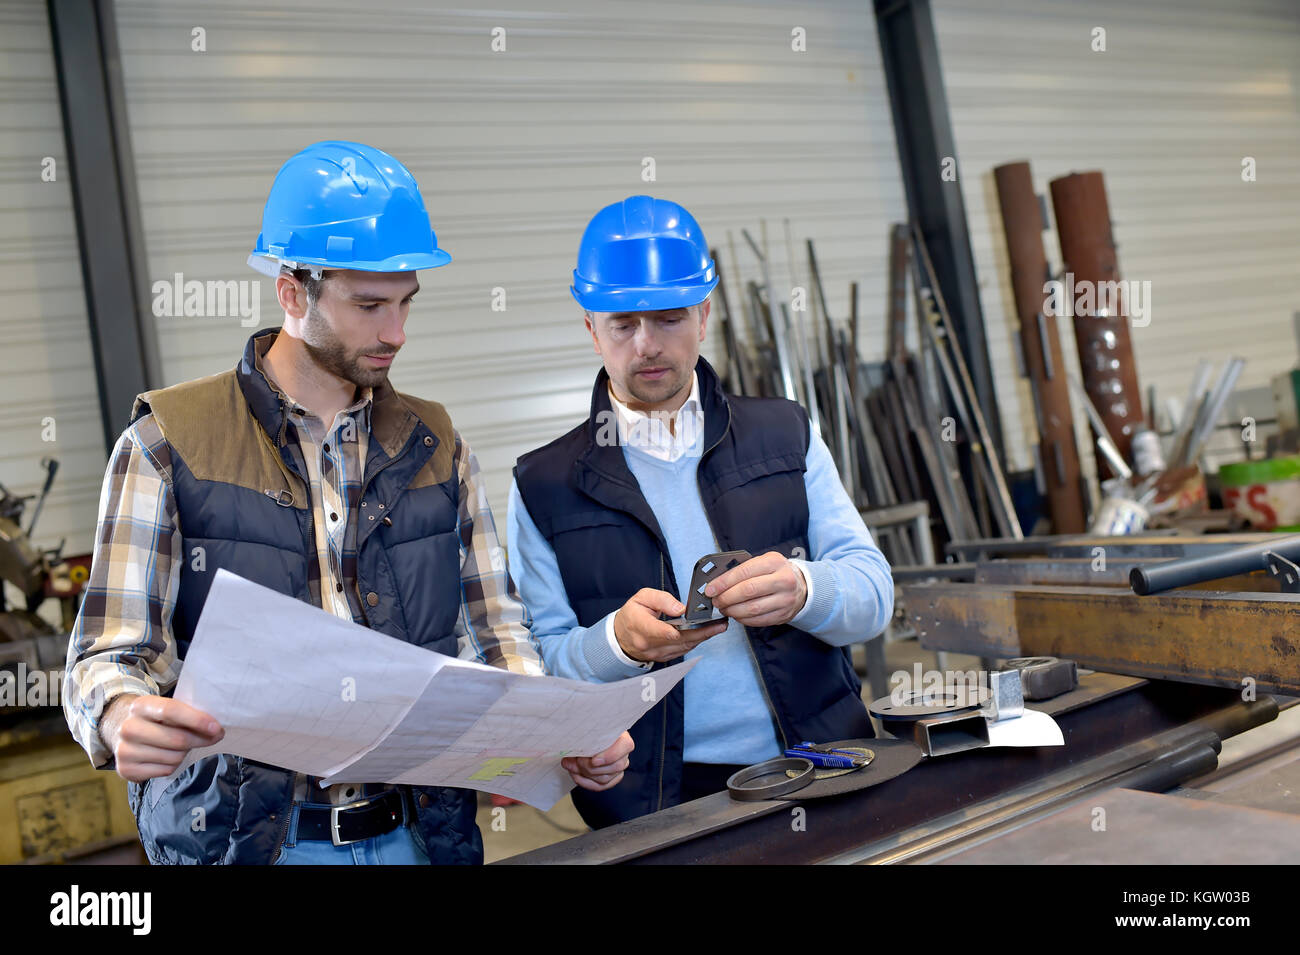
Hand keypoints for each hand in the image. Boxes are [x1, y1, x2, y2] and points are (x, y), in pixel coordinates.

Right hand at [100, 693, 223, 782]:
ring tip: (180, 746)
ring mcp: (124, 750)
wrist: (123, 732)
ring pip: (174, 757)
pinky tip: (167, 756)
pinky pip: (165, 770)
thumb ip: (188, 713)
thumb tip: (215, 727)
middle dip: (200, 739)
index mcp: (140, 706)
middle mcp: (128, 727)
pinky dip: (173, 765)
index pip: (171, 711)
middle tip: (213, 737)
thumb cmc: (155, 719)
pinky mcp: (125, 769)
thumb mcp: (167, 708)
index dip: (197, 720)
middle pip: (176, 739)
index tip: (216, 727)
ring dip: (185, 753)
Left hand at [563, 731, 633, 791]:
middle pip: (614, 767)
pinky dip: (585, 782)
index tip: (594, 760)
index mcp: (623, 737)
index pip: (625, 747)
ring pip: (605, 778)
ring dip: (585, 774)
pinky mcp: (611, 778)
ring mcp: (618, 768)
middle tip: (577, 760)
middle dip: (591, 767)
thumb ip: (587, 736)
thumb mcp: (590, 728)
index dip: (610, 756)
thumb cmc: (591, 731)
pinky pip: (599, 786)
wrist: (588, 737)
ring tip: (572, 765)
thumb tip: (574, 750)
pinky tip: (576, 775)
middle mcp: (623, 754)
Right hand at [613, 588, 727, 663]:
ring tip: (719, 627)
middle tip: (719, 624)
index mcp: (640, 626)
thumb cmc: (632, 614)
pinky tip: (707, 634)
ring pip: (684, 646)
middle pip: (678, 640)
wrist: (622, 637)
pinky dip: (696, 642)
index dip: (673, 631)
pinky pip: (683, 650)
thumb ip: (661, 600)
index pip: (658, 631)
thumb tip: (681, 609)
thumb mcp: (641, 598)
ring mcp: (657, 653)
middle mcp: (648, 643)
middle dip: (702, 632)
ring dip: (703, 637)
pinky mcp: (664, 657)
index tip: (689, 625)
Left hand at [705, 551, 807, 627]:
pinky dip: (743, 619)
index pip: (744, 572)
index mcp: (775, 562)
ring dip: (732, 611)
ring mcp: (785, 599)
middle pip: (748, 591)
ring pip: (752, 609)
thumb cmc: (775, 572)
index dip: (724, 582)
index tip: (710, 589)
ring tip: (724, 608)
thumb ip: (743, 569)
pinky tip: (736, 615)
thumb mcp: (763, 562)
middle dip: (726, 598)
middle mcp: (783, 580)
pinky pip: (758, 620)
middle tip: (716, 601)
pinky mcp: (784, 615)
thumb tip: (717, 582)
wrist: (801, 586)